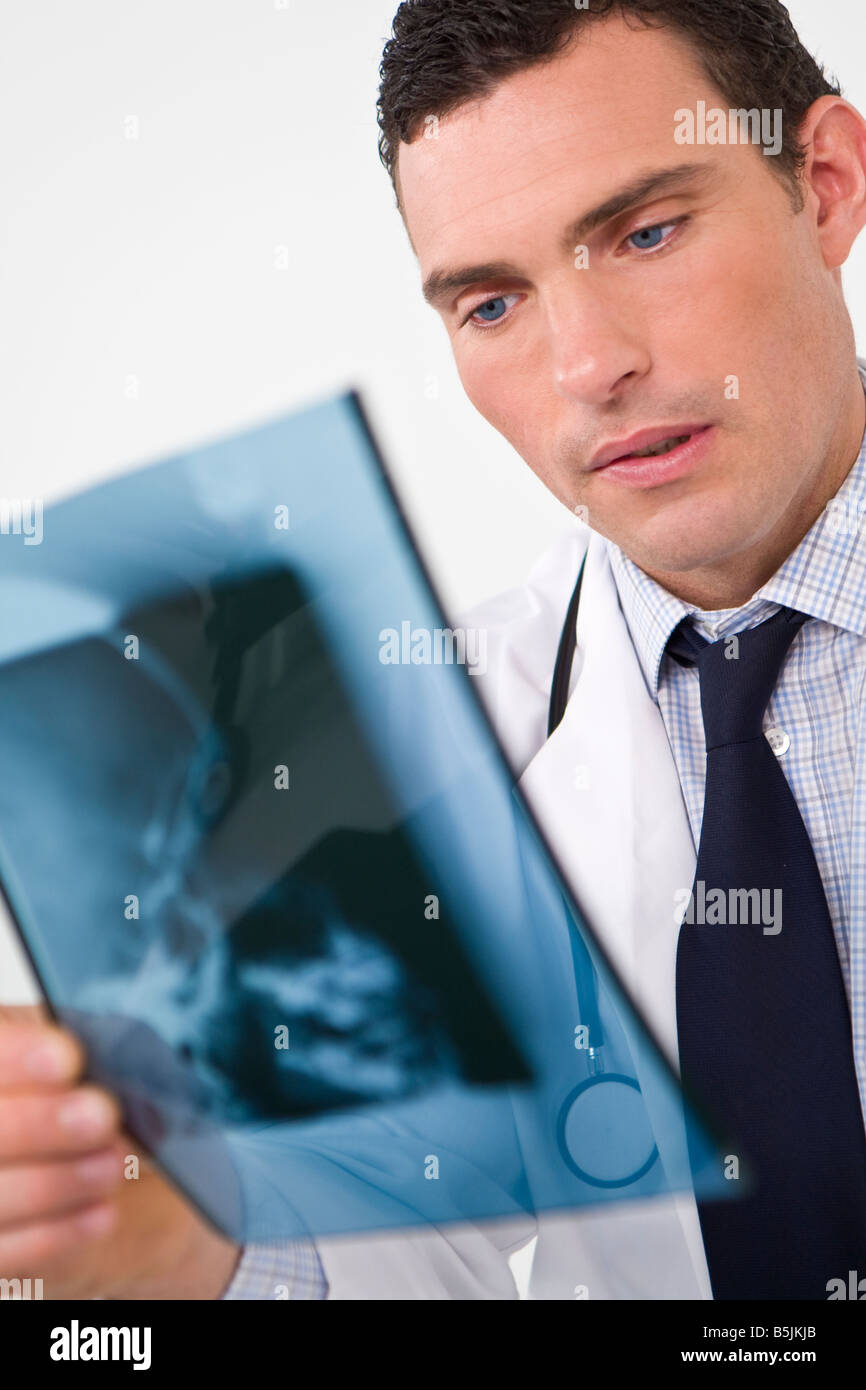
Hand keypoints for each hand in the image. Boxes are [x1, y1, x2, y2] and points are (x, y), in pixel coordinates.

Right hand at [0, 1004, 240, 1298]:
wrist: (88, 1168)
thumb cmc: (77, 1098)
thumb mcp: (76, 1060)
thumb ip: (80, 1054)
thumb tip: (107, 1064)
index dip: (19, 1057)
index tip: (69, 1059)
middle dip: (42, 1123)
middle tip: (102, 1115)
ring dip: (58, 1181)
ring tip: (112, 1165)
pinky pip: (5, 1251)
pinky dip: (56, 1233)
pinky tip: (101, 1214)